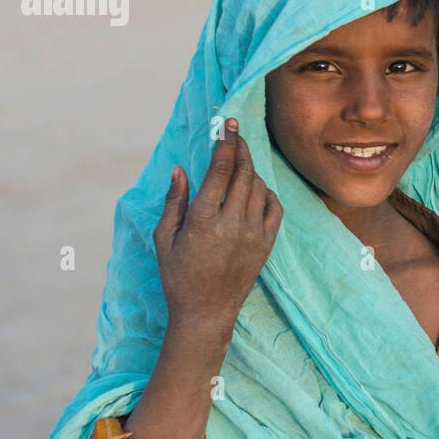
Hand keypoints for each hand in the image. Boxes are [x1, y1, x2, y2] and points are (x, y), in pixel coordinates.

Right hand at [154, 118, 282, 337]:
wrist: (207, 312)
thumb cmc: (178, 276)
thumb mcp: (164, 239)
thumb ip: (174, 201)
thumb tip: (179, 169)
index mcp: (203, 221)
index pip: (219, 171)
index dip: (225, 143)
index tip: (226, 125)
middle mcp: (231, 224)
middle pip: (243, 173)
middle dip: (240, 147)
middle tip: (235, 132)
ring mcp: (253, 234)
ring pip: (259, 187)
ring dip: (250, 168)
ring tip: (239, 160)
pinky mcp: (266, 244)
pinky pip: (274, 206)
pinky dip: (266, 191)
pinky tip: (255, 188)